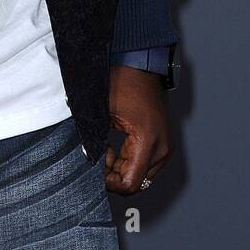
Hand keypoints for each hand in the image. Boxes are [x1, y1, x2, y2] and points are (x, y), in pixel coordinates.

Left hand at [105, 66, 171, 194]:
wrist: (140, 65)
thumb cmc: (124, 81)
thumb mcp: (102, 112)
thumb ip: (93, 138)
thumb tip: (86, 159)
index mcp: (148, 141)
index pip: (130, 183)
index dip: (110, 183)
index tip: (96, 171)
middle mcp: (161, 148)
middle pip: (136, 184)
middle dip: (114, 177)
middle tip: (98, 158)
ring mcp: (163, 146)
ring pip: (140, 176)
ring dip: (121, 170)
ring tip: (105, 151)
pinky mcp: (161, 143)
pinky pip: (145, 165)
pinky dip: (128, 162)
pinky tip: (114, 149)